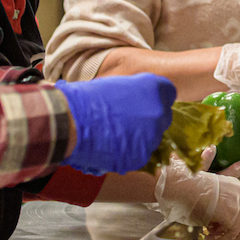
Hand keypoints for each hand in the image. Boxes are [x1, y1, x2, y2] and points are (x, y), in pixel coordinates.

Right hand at [55, 73, 175, 175]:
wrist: (72, 121)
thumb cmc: (90, 98)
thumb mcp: (118, 83)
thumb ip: (136, 90)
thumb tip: (139, 98)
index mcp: (155, 89)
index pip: (168, 94)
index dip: (155, 98)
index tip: (144, 102)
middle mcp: (159, 112)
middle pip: (161, 117)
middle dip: (149, 119)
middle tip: (127, 120)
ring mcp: (151, 136)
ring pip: (151, 138)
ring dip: (139, 137)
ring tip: (115, 133)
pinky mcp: (140, 156)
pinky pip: (139, 153)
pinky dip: (128, 151)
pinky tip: (112, 145)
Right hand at [154, 149, 239, 239]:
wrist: (184, 186)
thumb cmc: (191, 190)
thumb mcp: (211, 196)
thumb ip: (221, 208)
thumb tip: (219, 224)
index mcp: (236, 187)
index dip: (233, 222)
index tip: (220, 227)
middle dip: (233, 231)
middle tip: (219, 236)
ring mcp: (239, 204)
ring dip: (227, 236)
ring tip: (212, 237)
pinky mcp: (233, 214)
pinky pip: (232, 233)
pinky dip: (222, 239)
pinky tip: (210, 237)